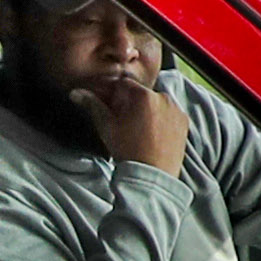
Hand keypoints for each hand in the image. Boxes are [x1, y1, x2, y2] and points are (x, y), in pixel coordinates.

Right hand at [74, 75, 188, 174]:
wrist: (152, 175)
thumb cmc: (128, 151)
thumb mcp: (107, 128)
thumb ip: (93, 106)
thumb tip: (77, 93)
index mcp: (142, 96)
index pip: (124, 84)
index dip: (115, 96)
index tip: (113, 108)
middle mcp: (163, 97)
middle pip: (141, 93)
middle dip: (132, 104)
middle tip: (125, 123)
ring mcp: (176, 109)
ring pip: (156, 102)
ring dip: (148, 110)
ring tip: (140, 131)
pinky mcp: (184, 121)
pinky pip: (169, 113)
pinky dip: (161, 118)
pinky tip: (152, 134)